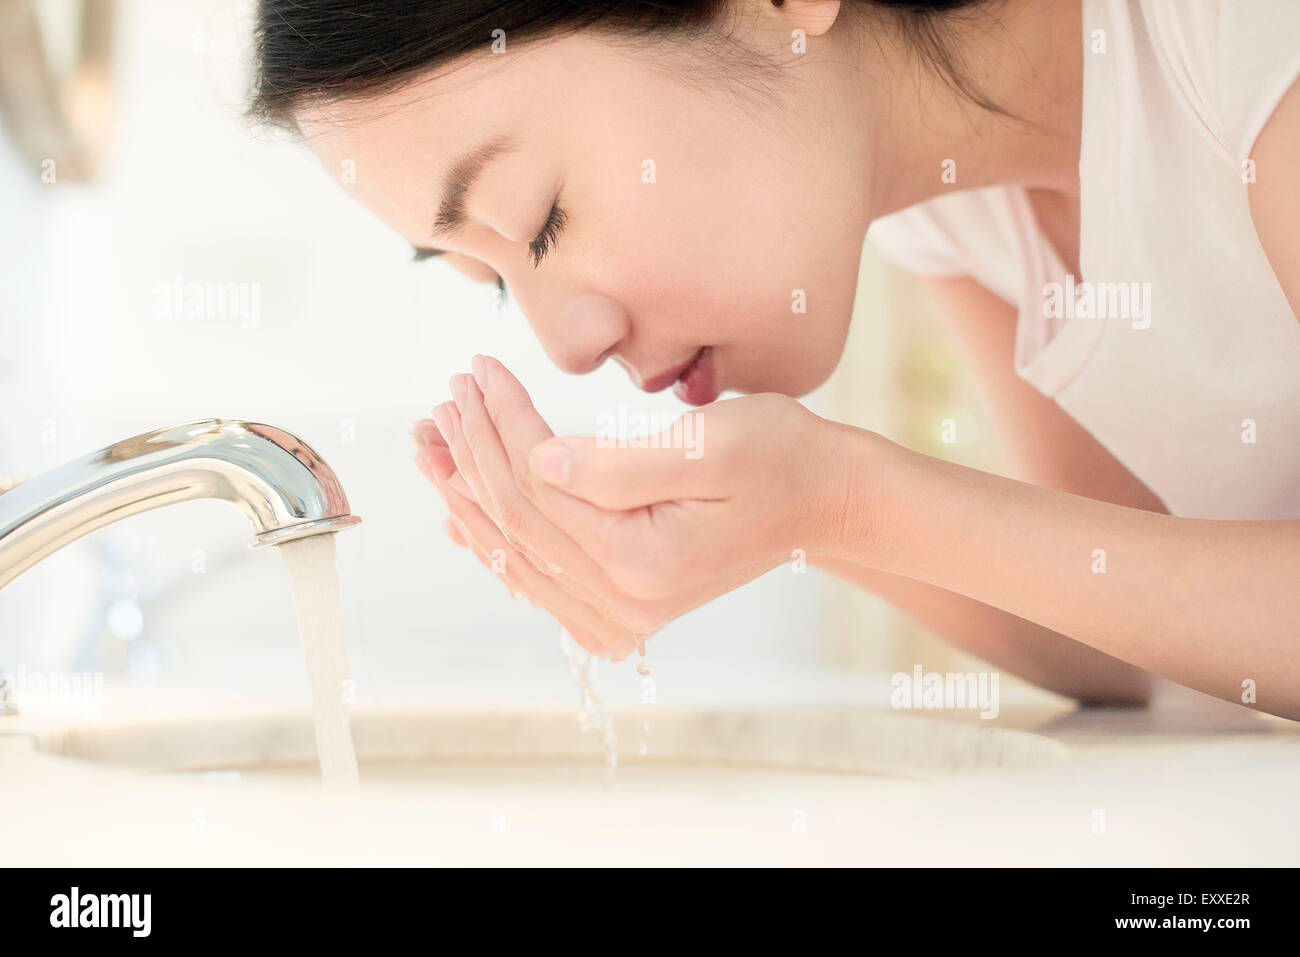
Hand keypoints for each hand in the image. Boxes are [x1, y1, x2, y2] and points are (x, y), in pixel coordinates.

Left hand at [413, 356, 849, 656]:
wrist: (820, 500)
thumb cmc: (777, 457)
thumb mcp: (709, 443)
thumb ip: (620, 462)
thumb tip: (537, 462)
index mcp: (643, 562)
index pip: (542, 486)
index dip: (501, 423)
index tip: (478, 370)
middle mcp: (624, 604)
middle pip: (520, 522)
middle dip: (474, 453)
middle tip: (444, 399)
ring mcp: (620, 615)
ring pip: (519, 551)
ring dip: (470, 495)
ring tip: (432, 446)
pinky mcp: (620, 608)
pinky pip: (540, 578)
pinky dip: (497, 541)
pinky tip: (459, 518)